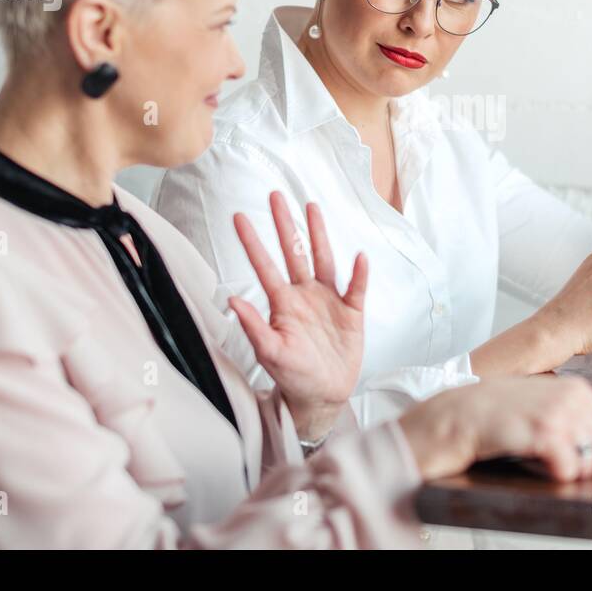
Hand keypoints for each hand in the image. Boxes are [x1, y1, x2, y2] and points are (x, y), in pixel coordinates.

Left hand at [228, 191, 366, 440]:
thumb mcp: (270, 353)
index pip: (265, 266)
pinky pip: (356, 288)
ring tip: (312, 208)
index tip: (238, 217)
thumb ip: (253, 326)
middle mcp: (304, 294)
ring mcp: (328, 300)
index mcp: (282, 303)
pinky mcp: (351, 312)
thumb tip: (232, 299)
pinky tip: (359, 257)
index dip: (253, 242)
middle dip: (284, 224)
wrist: (322, 395)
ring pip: (324, 259)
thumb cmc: (292, 376)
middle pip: (294, 252)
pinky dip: (358, 274)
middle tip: (275, 195)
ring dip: (319, 234)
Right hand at [398, 377, 591, 481]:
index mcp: (573, 388)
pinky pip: (570, 466)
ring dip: (574, 470)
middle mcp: (570, 397)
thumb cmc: (490, 410)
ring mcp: (557, 413)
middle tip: (562, 465)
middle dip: (590, 463)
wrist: (454, 415)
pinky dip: (558, 474)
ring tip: (548, 465)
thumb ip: (567, 410)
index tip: (584, 455)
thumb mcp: (536, 400)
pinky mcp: (542, 433)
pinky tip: (539, 466)